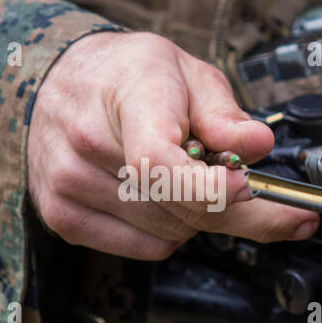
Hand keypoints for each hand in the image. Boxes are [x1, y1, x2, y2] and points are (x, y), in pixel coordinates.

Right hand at [26, 31, 317, 259]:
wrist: (65, 80)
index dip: (212, 187)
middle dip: (228, 202)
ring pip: (171, 233)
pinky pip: (148, 247)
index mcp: (127, 98)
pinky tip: (159, 195)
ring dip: (196, 214)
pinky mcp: (63, 216)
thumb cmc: (133, 77)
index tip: (246, 185)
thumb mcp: (191, 75)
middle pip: (181, 207)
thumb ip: (226, 114)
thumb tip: (257, 144)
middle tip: (245, 183)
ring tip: (183, 174)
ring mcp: (67, 183)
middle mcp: (88, 142)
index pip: (161, 162)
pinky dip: (169, 230)